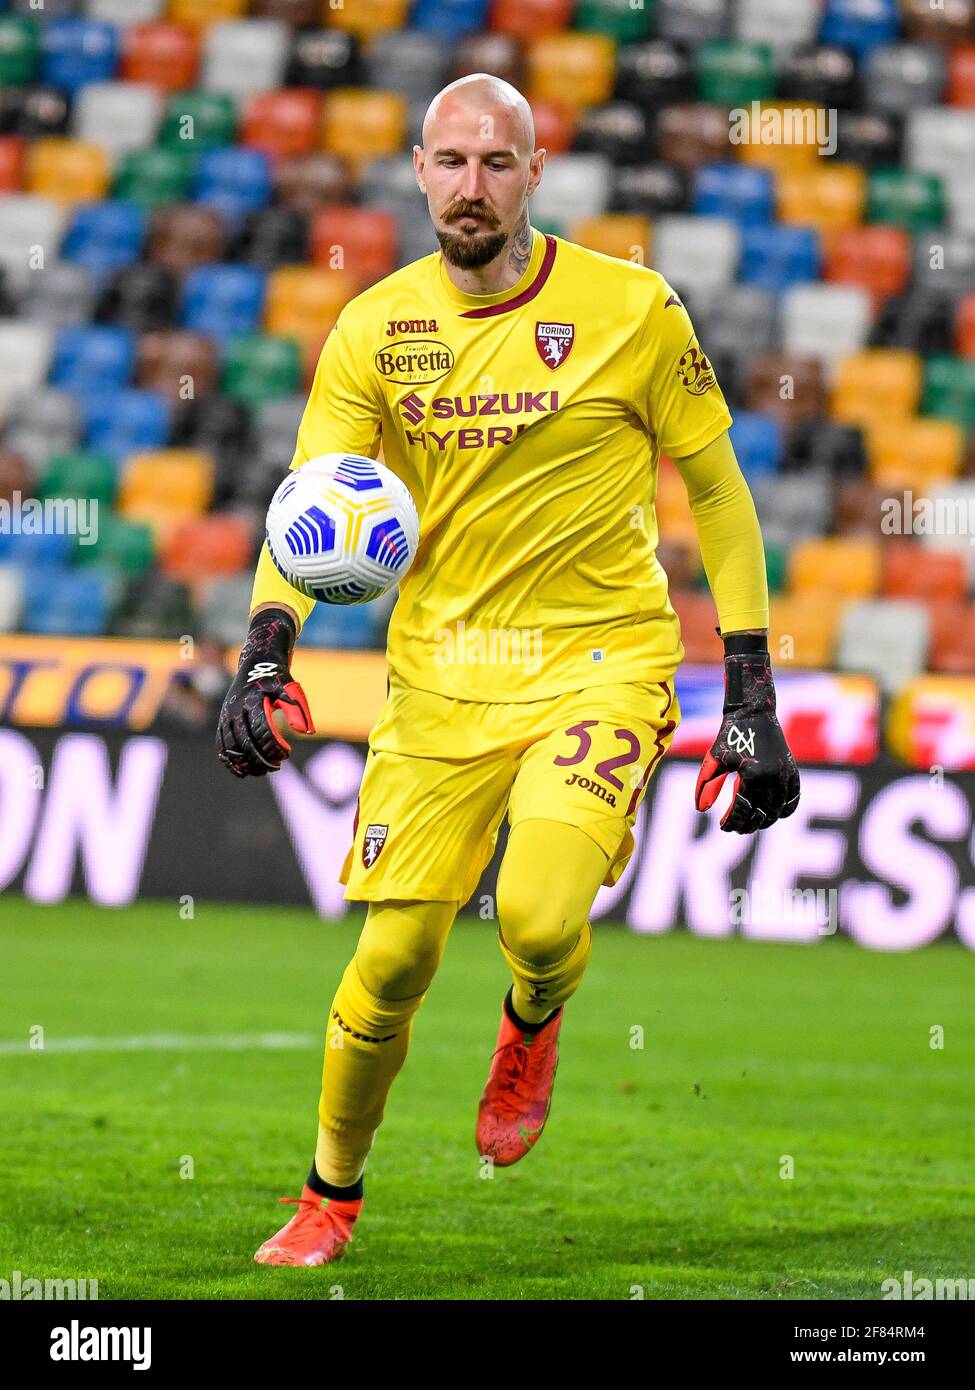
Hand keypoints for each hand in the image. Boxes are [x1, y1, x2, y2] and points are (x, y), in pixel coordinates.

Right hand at [216, 607, 313, 777]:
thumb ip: (298, 708)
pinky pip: (221, 744)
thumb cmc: (277, 678)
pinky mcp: (222, 720)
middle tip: (276, 767)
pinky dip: (229, 760)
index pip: (262, 730)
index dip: (274, 746)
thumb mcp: (290, 688)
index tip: (286, 754)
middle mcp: (236, 709)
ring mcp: (226, 715)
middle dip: (260, 759)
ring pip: (231, 746)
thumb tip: (307, 731)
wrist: (256, 663)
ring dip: (245, 763)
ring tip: (261, 772)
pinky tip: (242, 771)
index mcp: (253, 701)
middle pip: (245, 742)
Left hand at [695, 634, 799, 833]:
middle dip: (748, 825)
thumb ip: (706, 784)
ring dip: (765, 821)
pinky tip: (772, 814)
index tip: (723, 827)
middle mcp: (772, 776)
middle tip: (736, 829)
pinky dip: (784, 810)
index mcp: (752, 774)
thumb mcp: (714, 758)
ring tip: (752, 824)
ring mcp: (785, 774)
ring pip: (778, 810)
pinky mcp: (792, 770)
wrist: (754, 712)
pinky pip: (793, 798)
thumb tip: (701, 809)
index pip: (742, 809)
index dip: (732, 822)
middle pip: (762, 814)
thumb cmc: (729, 734)